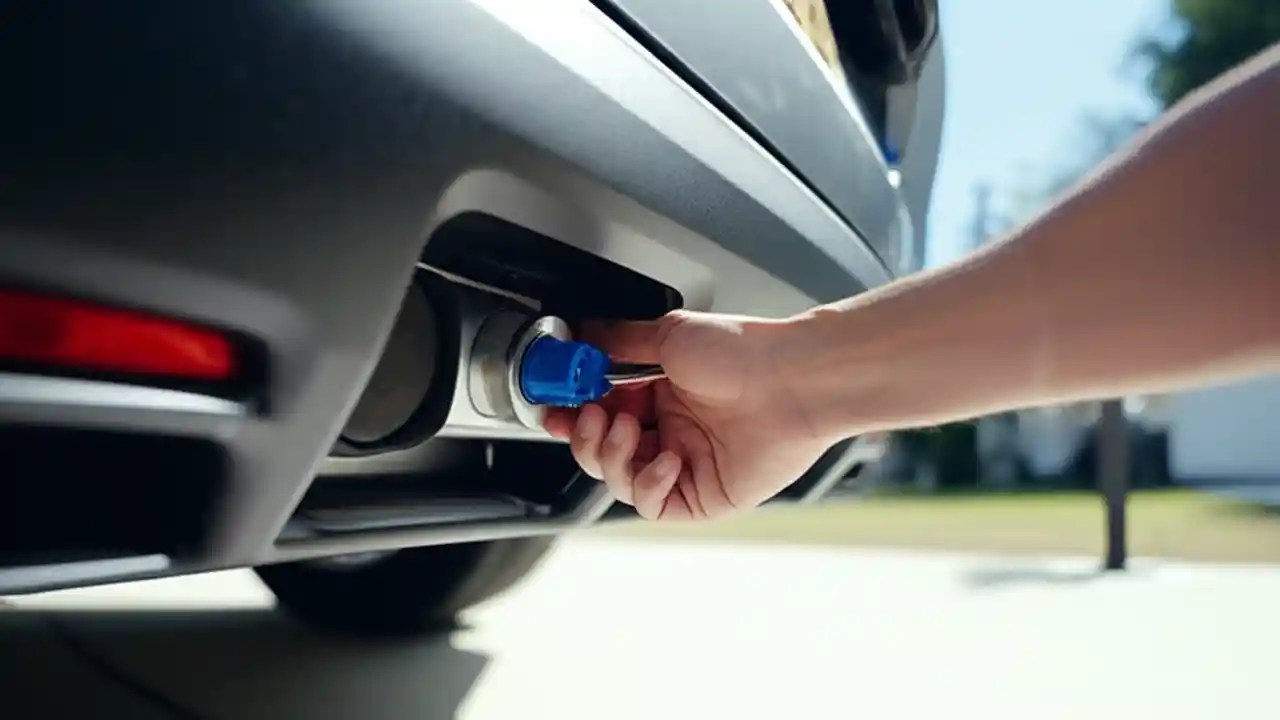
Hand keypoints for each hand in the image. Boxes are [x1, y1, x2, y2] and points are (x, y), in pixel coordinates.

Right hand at [544, 311, 833, 519]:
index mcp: (659, 396)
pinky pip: (654, 504)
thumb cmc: (743, 352)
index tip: (553, 408)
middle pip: (603, 453)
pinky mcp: (703, 497)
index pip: (599, 415)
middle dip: (586, 439)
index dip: (571, 416)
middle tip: (590, 418)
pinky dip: (648, 485)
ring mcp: (686, 466)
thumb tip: (581, 334)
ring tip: (627, 429)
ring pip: (622, 481)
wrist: (791, 378)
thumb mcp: (668, 335)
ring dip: (613, 458)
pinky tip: (665, 460)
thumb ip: (619, 339)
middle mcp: (670, 432)